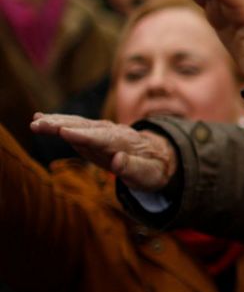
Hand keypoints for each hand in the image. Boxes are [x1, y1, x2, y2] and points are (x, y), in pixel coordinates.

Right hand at [29, 114, 175, 190]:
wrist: (160, 156)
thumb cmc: (153, 168)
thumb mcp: (148, 174)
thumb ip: (133, 167)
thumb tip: (117, 160)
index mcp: (125, 143)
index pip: (102, 139)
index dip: (84, 136)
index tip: (64, 132)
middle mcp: (112, 133)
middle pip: (85, 128)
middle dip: (62, 125)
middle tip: (38, 124)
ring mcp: (102, 131)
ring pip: (77, 124)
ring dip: (56, 121)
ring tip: (35, 121)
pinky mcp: (93, 133)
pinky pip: (75, 125)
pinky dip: (58, 121)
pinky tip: (40, 118)